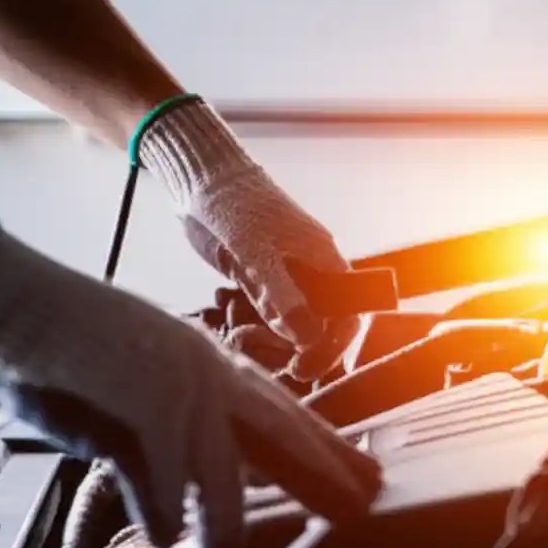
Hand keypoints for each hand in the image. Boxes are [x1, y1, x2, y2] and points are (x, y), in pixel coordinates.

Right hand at [0, 232, 380, 547]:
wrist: (19, 301)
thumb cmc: (68, 332)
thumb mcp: (142, 362)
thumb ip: (176, 403)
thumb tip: (193, 454)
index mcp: (208, 357)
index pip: (281, 405)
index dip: (319, 439)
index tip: (351, 461)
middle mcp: (206, 371)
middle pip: (281, 432)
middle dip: (320, 471)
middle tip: (352, 500)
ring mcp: (180, 389)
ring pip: (222, 475)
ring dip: (224, 526)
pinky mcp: (144, 410)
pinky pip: (163, 481)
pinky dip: (159, 515)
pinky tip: (162, 538)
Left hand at [137, 99, 359, 380]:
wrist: (199, 176)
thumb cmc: (233, 208)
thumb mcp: (255, 255)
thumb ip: (282, 296)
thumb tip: (307, 338)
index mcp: (322, 259)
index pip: (348, 311)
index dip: (334, 344)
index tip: (307, 366)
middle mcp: (309, 267)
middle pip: (323, 321)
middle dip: (307, 349)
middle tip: (286, 371)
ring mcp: (283, 270)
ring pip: (294, 318)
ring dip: (280, 341)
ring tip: (256, 348)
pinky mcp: (257, 272)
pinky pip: (268, 309)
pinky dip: (259, 327)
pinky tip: (242, 332)